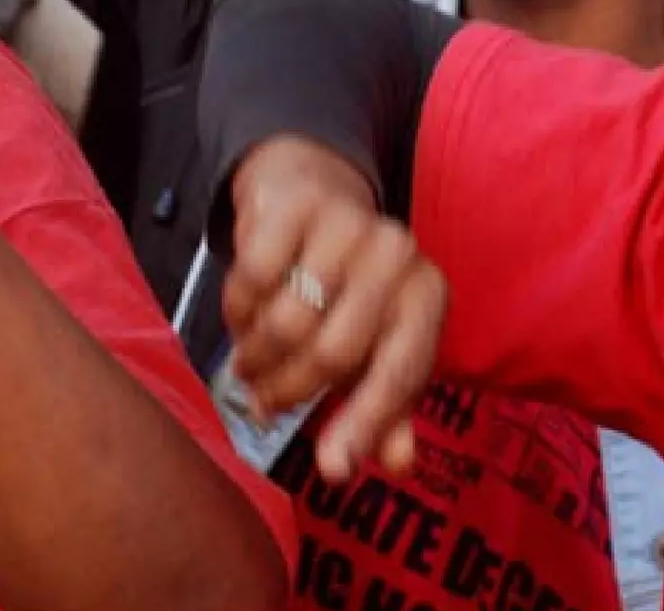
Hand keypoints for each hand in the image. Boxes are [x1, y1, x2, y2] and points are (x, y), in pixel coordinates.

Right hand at [223, 138, 446, 482]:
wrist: (310, 194)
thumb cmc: (349, 289)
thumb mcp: (376, 347)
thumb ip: (384, 409)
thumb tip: (380, 466)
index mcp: (426, 296)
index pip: (399, 373)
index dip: (366, 425)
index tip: (331, 469)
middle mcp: (397, 255)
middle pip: (332, 353)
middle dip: (289, 391)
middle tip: (264, 404)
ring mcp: (347, 224)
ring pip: (286, 321)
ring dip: (256, 355)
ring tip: (250, 363)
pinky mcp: (296, 206)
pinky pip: (252, 279)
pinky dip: (238, 311)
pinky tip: (243, 316)